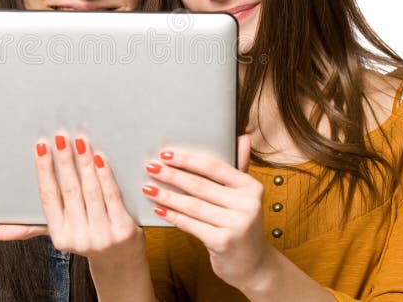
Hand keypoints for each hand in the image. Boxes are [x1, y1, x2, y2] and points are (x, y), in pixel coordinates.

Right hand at [0, 135, 143, 265]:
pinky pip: (112, 197)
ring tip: (80, 142)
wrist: (121, 262)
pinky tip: (100, 159)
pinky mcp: (123, 230)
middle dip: (64, 161)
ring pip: (90, 191)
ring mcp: (102, 234)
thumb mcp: (61, 235)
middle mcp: (79, 237)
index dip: (44, 171)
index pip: (48, 197)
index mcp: (59, 236)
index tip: (41, 147)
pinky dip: (105, 176)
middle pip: (69, 191)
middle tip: (61, 137)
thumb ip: (31, 228)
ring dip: (84, 163)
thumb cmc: (89, 239)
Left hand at [142, 134, 272, 290]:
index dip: (188, 160)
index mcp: (251, 187)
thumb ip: (240, 168)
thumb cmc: (242, 224)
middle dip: (172, 175)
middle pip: (200, 185)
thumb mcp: (245, 196)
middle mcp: (247, 204)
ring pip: (192, 205)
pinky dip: (172, 216)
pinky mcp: (223, 242)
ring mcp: (236, 224)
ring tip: (148, 187)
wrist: (254, 265)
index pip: (214, 167)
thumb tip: (242, 138)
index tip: (166, 154)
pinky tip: (158, 209)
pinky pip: (190, 224)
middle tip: (150, 167)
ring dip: (167, 195)